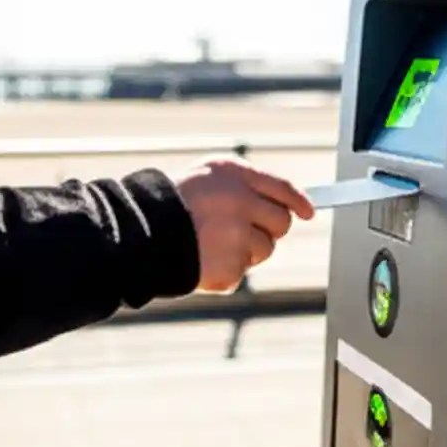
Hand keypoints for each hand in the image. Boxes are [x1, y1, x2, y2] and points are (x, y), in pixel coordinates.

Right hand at [175, 157, 314, 292]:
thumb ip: (244, 185)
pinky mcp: (230, 266)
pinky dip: (226, 270)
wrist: (139, 234)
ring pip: (265, 250)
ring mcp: (237, 236)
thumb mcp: (206, 177)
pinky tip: (204, 258)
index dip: (298, 201)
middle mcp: (240, 202)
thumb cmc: (171, 204)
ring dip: (245, 251)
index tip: (308, 211)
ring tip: (213, 243)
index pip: (282, 187)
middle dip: (268, 229)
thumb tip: (289, 202)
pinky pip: (242, 271)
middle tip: (243, 231)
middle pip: (281, 223)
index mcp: (234, 175)